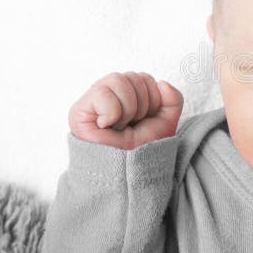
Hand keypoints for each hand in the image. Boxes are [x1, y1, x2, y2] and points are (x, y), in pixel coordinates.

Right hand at [68, 71, 183, 149]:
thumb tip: (162, 83)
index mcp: (128, 95)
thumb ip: (172, 100)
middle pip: (133, 76)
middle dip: (141, 106)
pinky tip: (106, 127)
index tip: (143, 122)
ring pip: (118, 80)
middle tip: (130, 126)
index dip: (152, 101)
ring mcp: (93, 101)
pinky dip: (112, 113)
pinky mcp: (79, 111)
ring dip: (127, 110)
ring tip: (119, 127)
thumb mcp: (166, 123)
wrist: (128, 175)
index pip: (145, 78)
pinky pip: (103, 93)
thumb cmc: (142, 151)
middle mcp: (109, 94)